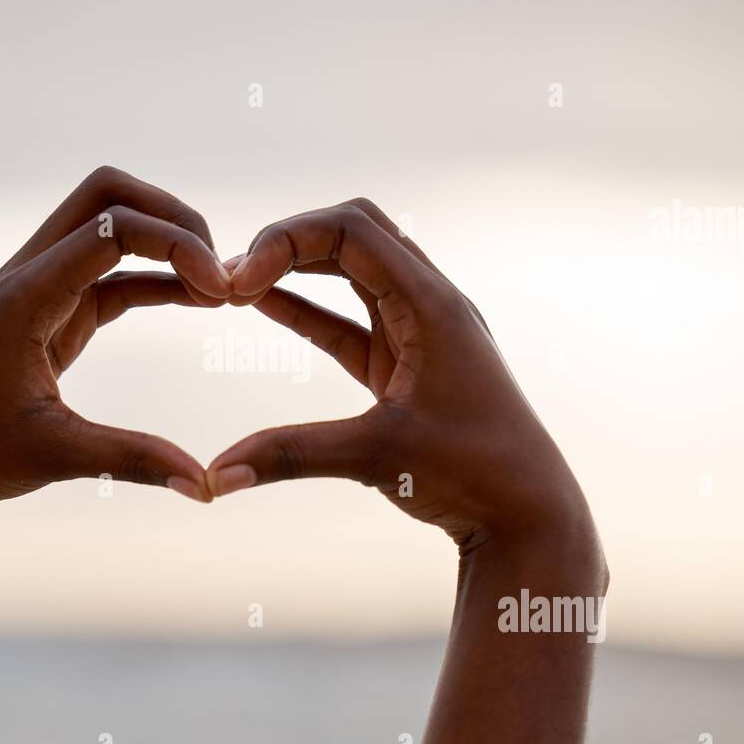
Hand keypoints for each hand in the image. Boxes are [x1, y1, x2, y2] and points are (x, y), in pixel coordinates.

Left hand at [0, 166, 230, 508]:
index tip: (221, 294)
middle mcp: (33, 273)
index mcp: (28, 294)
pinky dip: (158, 276)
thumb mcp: (54, 457)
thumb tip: (204, 486)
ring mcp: (44, 286)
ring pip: (113, 223)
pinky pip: (115, 272)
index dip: (176, 244)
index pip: (113, 226)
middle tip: (220, 269)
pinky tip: (198, 301)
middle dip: (173, 217)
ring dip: (168, 242)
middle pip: (110, 194)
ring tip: (219, 289)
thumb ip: (132, 460)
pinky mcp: (56, 309)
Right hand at [207, 199, 592, 554]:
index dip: (288, 238)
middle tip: (234, 275)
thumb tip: (216, 476)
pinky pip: (349, 319)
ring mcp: (418, 332)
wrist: (528, 514)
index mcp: (431, 304)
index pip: (353, 229)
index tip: (239, 280)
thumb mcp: (378, 457)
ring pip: (352, 272)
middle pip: (353, 233)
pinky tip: (263, 306)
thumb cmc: (474, 475)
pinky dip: (306, 309)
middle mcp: (429, 304)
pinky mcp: (406, 364)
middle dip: (290, 241)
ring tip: (237, 286)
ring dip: (297, 269)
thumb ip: (293, 455)